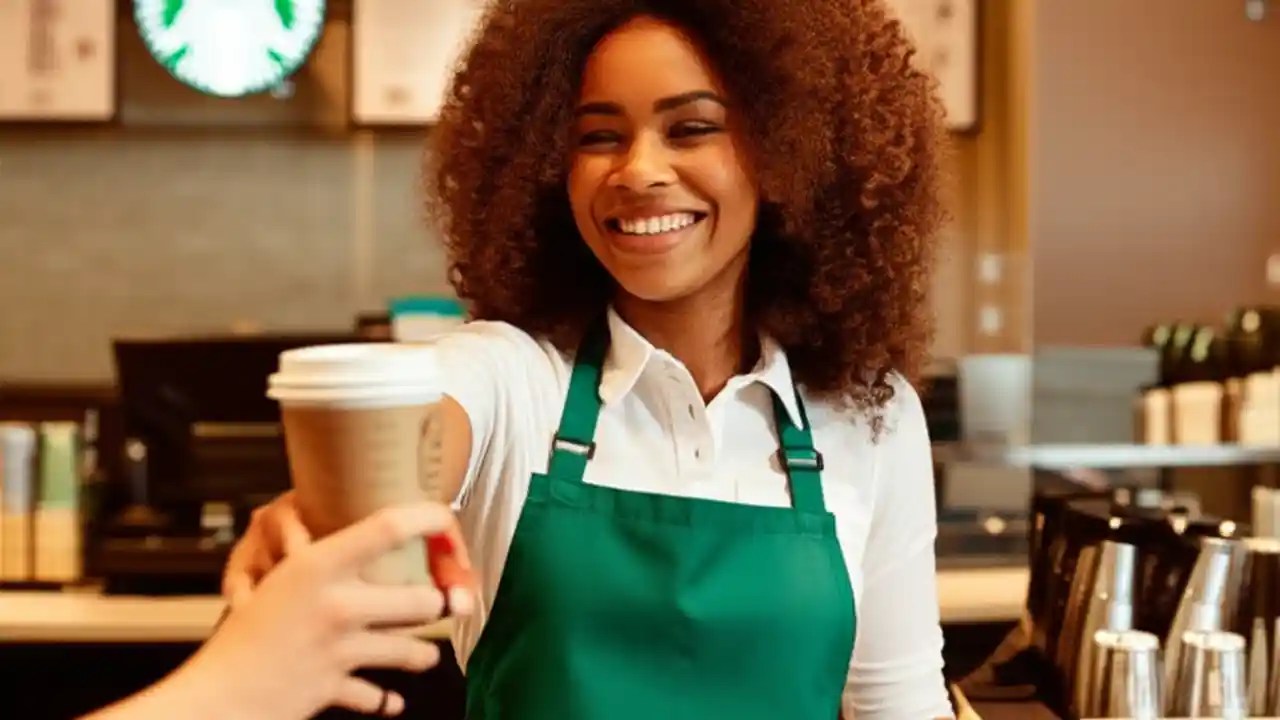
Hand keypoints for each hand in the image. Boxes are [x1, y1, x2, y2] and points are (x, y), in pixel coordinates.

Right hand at [181, 502, 468, 718]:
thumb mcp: (283, 581)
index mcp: (318, 564)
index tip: (447, 520)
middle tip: (449, 602)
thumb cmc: (243, 632)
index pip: (389, 527)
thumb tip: (376, 550)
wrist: (214, 695)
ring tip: (425, 652)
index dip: (429, 519)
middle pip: (421, 598)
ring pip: (412, 650)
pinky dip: (384, 700)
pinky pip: (378, 697)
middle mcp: (336, 604)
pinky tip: (389, 698)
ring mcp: (340, 650)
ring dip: (422, 653)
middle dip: (439, 604)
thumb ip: (328, 566)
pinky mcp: (336, 689)